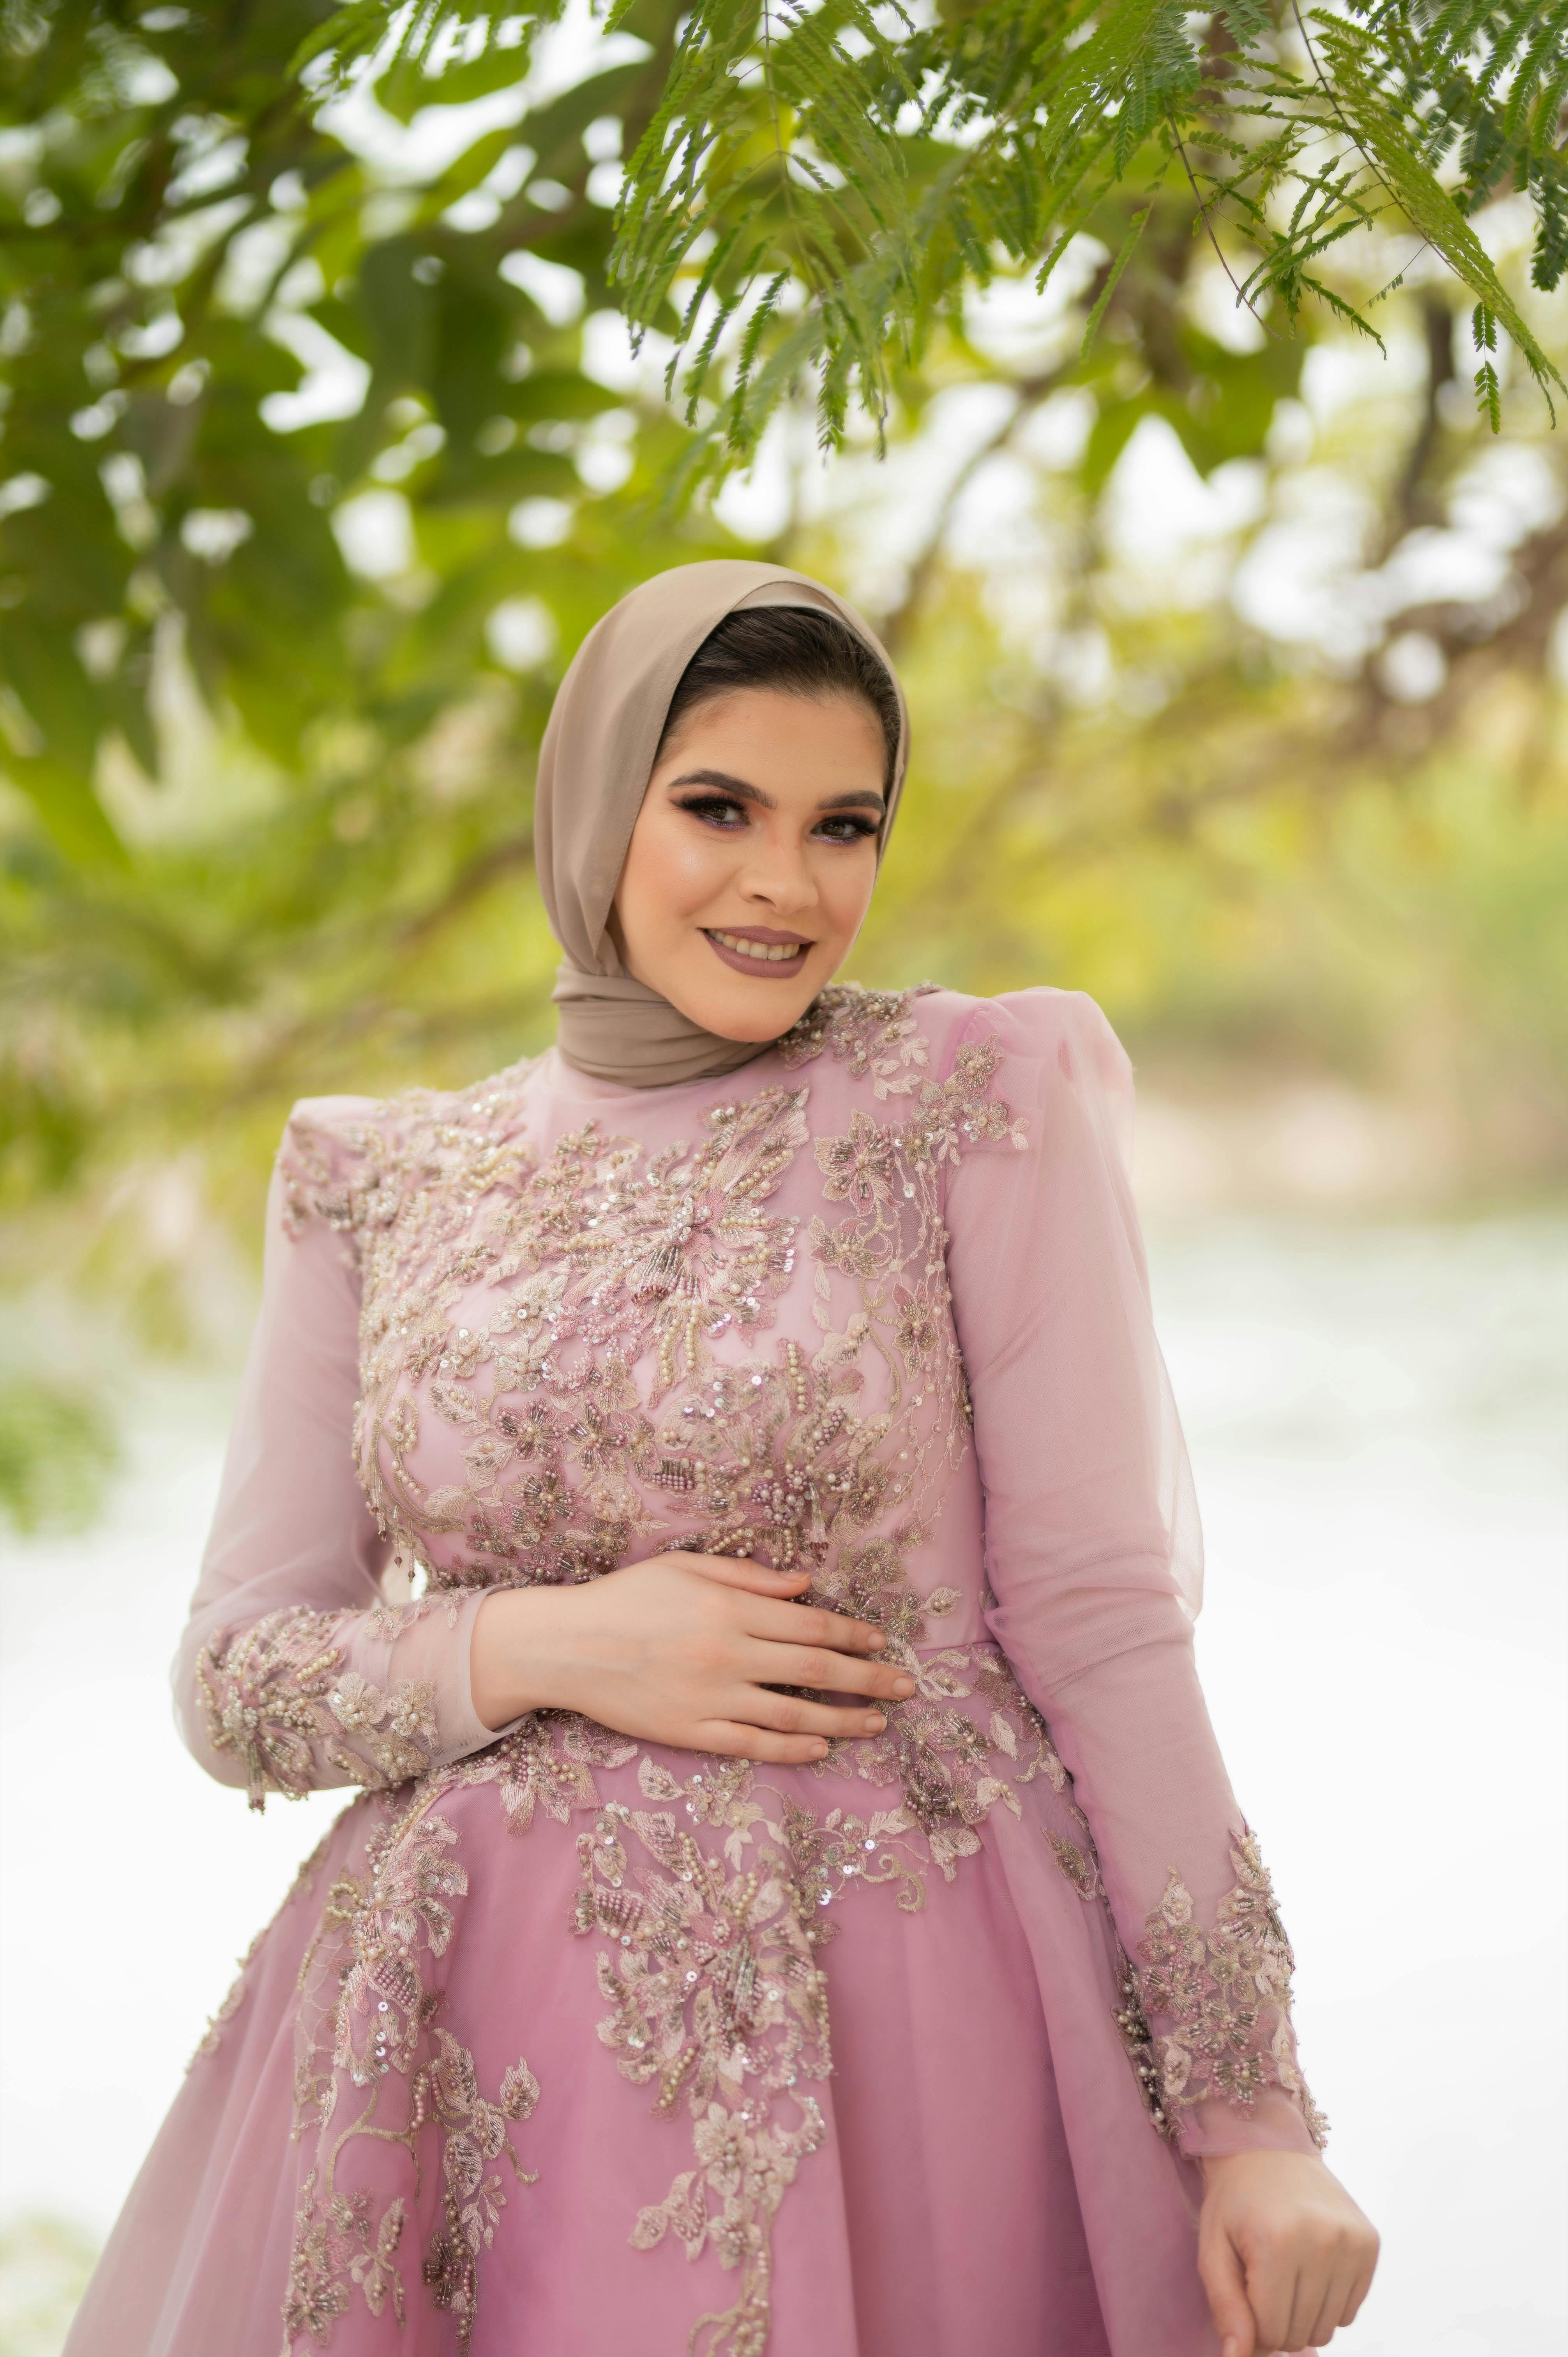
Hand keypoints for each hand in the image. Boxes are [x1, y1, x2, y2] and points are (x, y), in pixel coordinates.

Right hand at [471, 1551, 914, 1761]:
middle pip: (815, 1670)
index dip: (852, 1635)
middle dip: (867, 1679)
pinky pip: (752, 1744)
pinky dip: (791, 1748)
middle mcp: (728, 1654)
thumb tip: (805, 1584)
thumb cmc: (626, 1597)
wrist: (567, 1645)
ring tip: (876, 1724)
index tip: (880, 1642)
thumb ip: (749, 1577)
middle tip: (905, 1687)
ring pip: (793, 1714)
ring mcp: (711, 1698)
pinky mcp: (691, 1732)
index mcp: (730, 1610)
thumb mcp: (687, 1568)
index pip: (810, 1625)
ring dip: (842, 1721)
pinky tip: (819, 1747)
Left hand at [1199, 2151, 1377, 2353]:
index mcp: (1278, 2242)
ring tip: (1286, 2273)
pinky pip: (1350, 2310)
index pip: (1271, 2332)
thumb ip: (1225, 2308)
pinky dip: (1328, 2302)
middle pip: (1301, 2333)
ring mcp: (1352, 2242)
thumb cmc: (1235, 2201)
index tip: (1245, 2292)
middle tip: (1264, 2282)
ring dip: (1304, 2315)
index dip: (1253, 2324)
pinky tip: (1310, 2268)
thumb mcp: (1213, 2249)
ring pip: (1328, 2328)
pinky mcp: (1370, 2243)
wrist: (1270, 2146)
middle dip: (1278, 2321)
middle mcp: (1323, 2242)